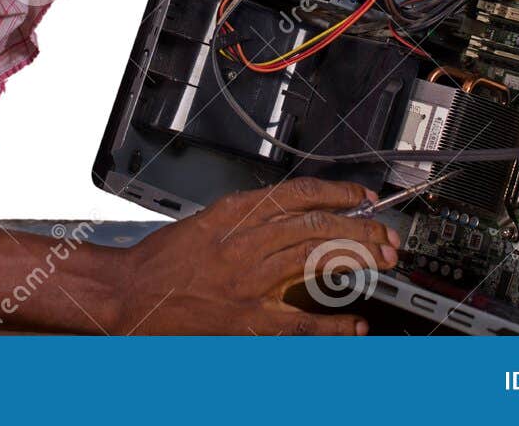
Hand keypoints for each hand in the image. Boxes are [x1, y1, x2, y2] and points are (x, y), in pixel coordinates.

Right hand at [109, 177, 398, 334]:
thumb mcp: (207, 219)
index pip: (301, 194)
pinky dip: (334, 324)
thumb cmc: (162, 260)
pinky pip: (302, 320)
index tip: (362, 199)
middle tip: (387, 235)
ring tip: (383, 261)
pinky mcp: (250, 318)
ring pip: (318, 260)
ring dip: (356, 259)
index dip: (339, 195)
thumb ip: (248, 216)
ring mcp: (252, 281)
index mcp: (237, 213)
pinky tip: (357, 324)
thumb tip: (290, 211)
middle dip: (360, 228)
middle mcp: (249, 241)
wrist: (131, 293)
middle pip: (319, 226)